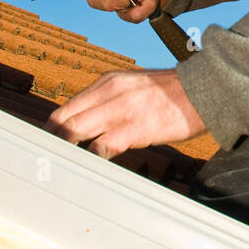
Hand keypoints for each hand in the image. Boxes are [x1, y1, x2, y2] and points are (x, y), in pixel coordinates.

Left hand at [44, 67, 206, 158]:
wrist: (205, 88)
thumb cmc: (171, 93)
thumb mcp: (133, 85)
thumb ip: (109, 101)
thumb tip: (88, 124)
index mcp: (107, 82)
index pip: (67, 107)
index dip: (51, 129)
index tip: (45, 145)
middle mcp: (109, 91)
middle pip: (64, 120)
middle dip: (50, 142)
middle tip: (42, 160)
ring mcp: (121, 109)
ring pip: (76, 131)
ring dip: (64, 150)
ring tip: (57, 166)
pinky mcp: (136, 127)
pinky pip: (102, 146)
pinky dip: (91, 158)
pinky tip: (89, 167)